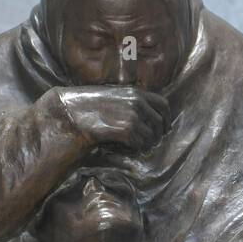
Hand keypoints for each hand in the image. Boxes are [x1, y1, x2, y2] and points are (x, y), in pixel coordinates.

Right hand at [51, 85, 170, 154]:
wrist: (75, 113)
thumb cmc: (92, 105)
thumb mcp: (116, 95)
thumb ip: (133, 101)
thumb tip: (149, 115)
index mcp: (137, 92)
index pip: (163, 105)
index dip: (167, 119)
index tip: (165, 128)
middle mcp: (138, 103)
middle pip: (159, 123)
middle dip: (157, 135)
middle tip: (151, 142)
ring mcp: (133, 117)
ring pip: (151, 137)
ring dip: (145, 144)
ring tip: (136, 146)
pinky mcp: (127, 131)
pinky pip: (139, 144)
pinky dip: (135, 149)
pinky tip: (126, 148)